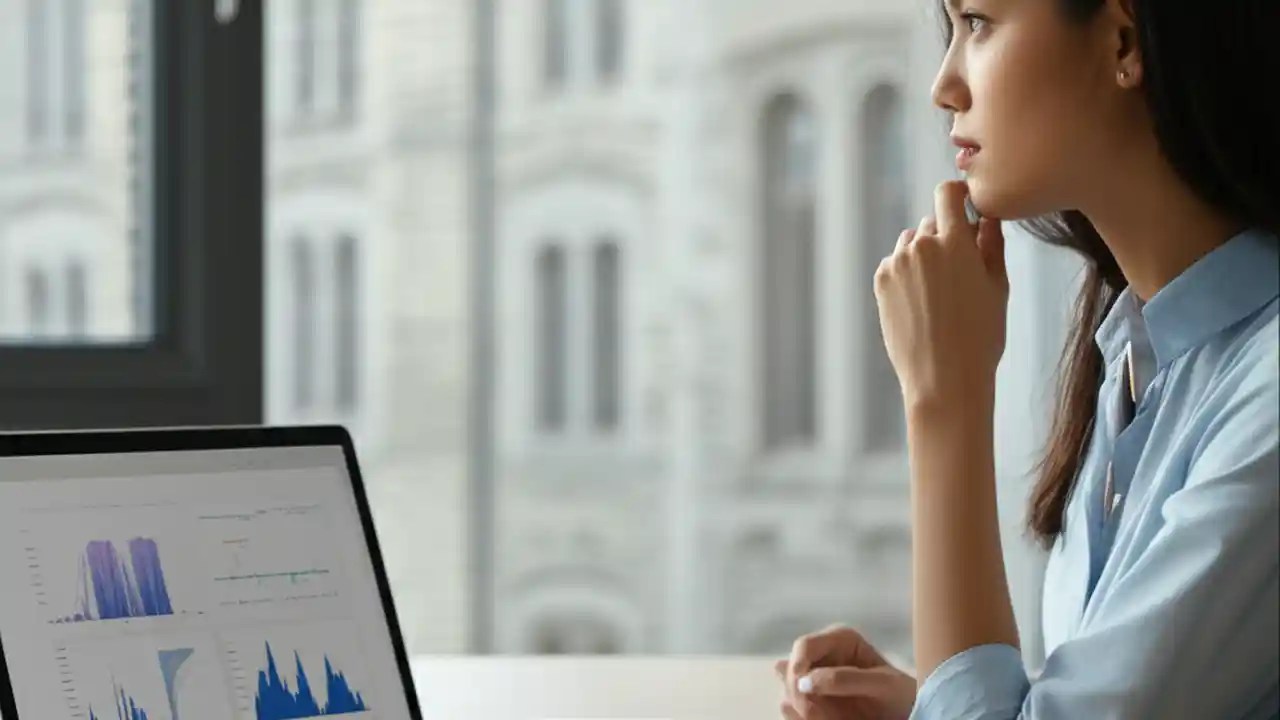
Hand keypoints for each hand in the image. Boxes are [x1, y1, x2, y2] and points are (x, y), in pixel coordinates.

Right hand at [775, 625, 916, 719]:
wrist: (904, 718)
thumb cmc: (900, 696)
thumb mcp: (882, 684)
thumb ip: (846, 679)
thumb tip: (805, 681)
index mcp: (839, 640)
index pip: (804, 645)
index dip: (797, 664)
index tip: (801, 688)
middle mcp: (821, 656)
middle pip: (790, 669)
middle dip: (800, 693)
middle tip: (817, 715)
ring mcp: (812, 680)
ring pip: (788, 692)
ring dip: (803, 708)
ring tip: (832, 719)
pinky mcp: (810, 701)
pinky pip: (791, 709)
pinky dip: (802, 717)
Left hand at [873, 181, 1008, 411]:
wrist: (943, 377)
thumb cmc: (981, 335)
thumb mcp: (997, 286)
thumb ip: (991, 244)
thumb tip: (987, 216)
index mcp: (955, 241)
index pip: (947, 193)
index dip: (957, 195)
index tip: (965, 206)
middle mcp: (921, 246)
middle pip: (932, 222)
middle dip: (946, 235)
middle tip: (961, 270)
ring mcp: (897, 263)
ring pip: (911, 243)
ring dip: (924, 254)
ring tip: (941, 292)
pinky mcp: (881, 281)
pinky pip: (895, 263)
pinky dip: (907, 273)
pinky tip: (922, 302)